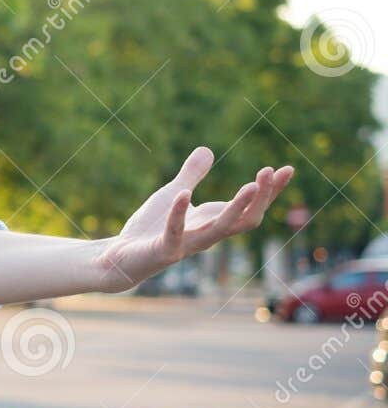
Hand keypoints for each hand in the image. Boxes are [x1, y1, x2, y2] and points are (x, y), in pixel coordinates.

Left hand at [95, 146, 294, 291]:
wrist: (120, 258)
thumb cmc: (149, 229)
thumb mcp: (172, 194)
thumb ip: (191, 175)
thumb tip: (207, 149)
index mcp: (211, 221)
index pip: (249, 208)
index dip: (269, 191)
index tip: (287, 169)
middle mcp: (205, 235)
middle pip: (245, 220)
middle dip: (261, 198)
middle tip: (272, 172)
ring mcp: (186, 245)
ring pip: (220, 229)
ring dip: (237, 208)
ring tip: (252, 185)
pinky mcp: (163, 251)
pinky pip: (174, 233)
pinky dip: (178, 214)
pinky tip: (183, 193)